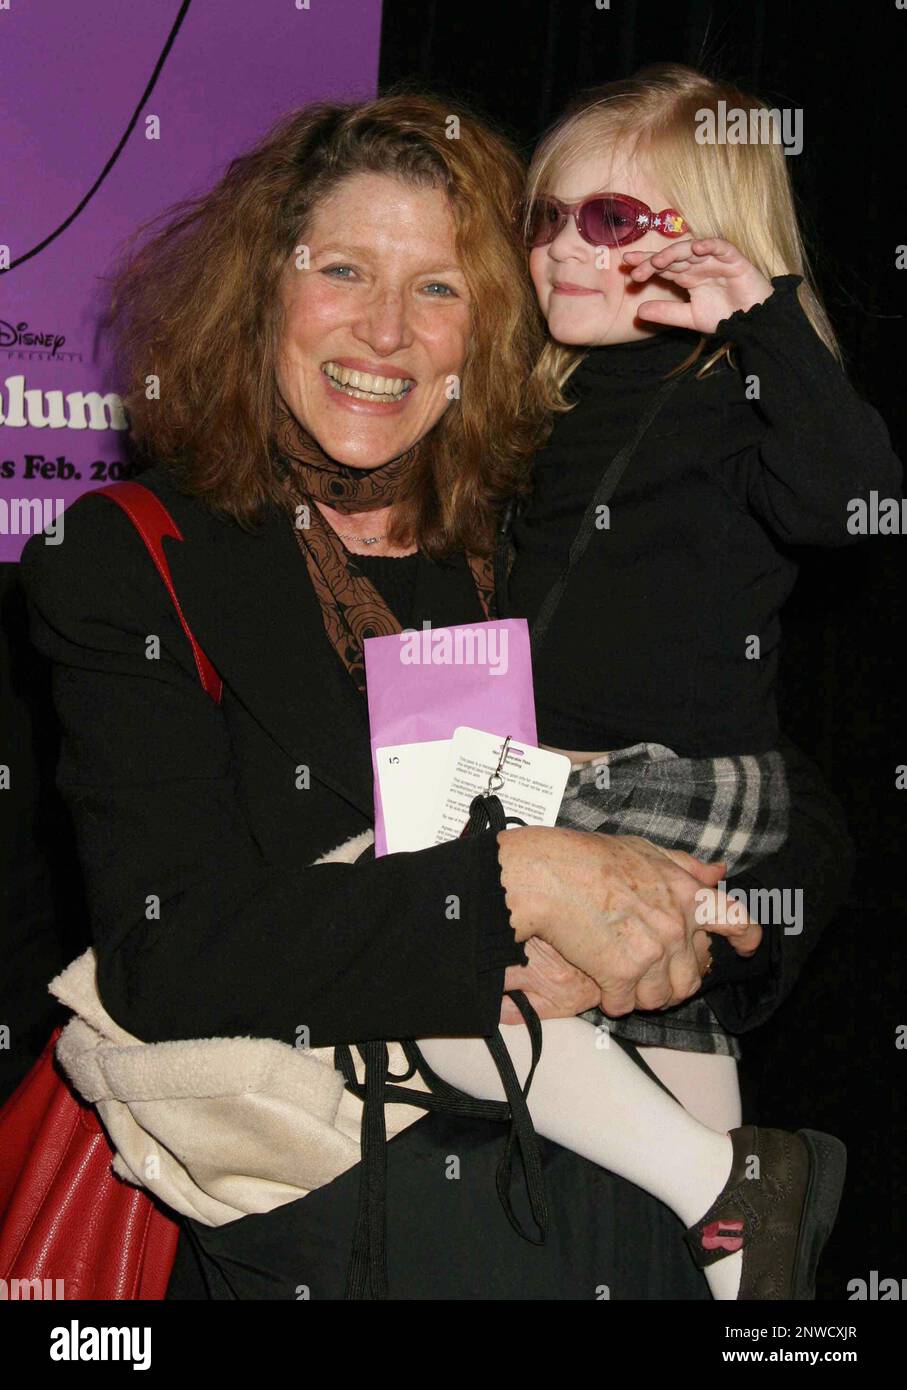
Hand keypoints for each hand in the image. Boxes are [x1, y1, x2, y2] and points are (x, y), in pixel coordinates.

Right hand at [496, 826, 753, 1016]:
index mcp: (688, 894)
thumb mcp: (645, 850)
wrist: (549, 876)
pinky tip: (599, 982)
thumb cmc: (591, 859)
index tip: (745, 949)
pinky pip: (625, 1006)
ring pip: (661, 999)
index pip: (736, 921)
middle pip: (692, 979)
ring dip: (642, 995)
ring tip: (621, 978)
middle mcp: (677, 927)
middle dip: (670, 981)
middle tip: (646, 973)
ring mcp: (652, 953)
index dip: (745, 939)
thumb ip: (685, 866)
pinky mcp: (622, 975)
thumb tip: (717, 874)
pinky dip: (612, 1000)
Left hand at [621, 237, 773, 334]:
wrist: (753, 322)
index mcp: (687, 276)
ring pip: (692, 250)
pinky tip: (697, 249)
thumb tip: (639, 311)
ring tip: (658, 261)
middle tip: (635, 268)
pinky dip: (710, 245)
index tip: (627, 267)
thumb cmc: (724, 317)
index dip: (645, 265)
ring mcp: (716, 260)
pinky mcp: (734, 260)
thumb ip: (666, 313)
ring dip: (675, 253)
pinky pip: (721, 247)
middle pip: (672, 256)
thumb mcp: (689, 317)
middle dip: (653, 260)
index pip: (663, 267)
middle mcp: (699, 264)